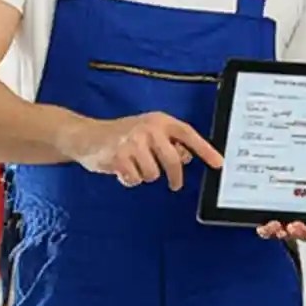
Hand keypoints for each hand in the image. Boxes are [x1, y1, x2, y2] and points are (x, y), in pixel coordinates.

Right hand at [72, 111, 222, 189]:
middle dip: (175, 177)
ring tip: (134, 166)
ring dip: (145, 176)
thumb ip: (168, 144)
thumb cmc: (121, 136)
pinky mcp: (119, 156)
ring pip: (153, 174)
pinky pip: (135, 179)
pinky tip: (121, 170)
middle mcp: (148, 128)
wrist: (86, 136)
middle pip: (173, 160)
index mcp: (159, 121)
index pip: (188, 134)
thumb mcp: (148, 134)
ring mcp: (133, 141)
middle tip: (175, 185)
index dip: (205, 150)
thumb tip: (186, 157)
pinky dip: (130, 180)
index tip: (218, 164)